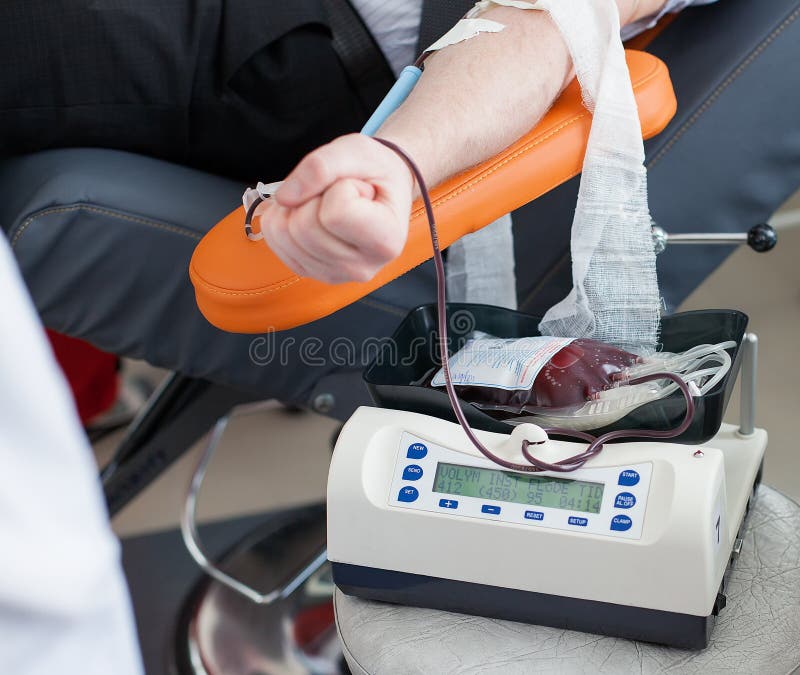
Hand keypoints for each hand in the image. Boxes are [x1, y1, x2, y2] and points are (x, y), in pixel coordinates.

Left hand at [254, 134, 414, 283]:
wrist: (381, 190)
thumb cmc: (375, 171)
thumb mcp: (358, 151)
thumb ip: (320, 166)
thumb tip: (284, 197)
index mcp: (386, 241)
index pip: (337, 213)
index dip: (340, 187)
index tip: (359, 188)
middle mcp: (361, 268)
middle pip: (304, 227)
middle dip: (312, 196)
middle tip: (338, 193)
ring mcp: (333, 274)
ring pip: (283, 234)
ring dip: (295, 205)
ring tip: (324, 202)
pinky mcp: (308, 271)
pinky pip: (273, 239)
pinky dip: (282, 216)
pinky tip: (308, 213)